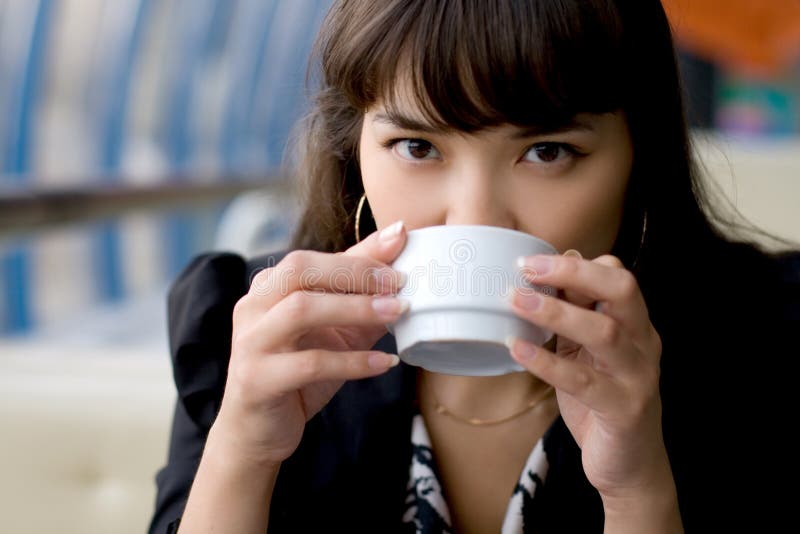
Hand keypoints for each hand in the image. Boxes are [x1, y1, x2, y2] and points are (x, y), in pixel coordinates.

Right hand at [211, 221, 408, 466]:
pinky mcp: (257, 380)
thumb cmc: (298, 374)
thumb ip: (359, 293)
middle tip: (398, 283)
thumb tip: (399, 249)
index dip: (357, 254)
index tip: (401, 247)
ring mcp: (250, 343)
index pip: (311, 258)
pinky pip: (309, 364)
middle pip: (299, 271)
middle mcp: (252, 308)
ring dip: (355, 309)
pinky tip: (385, 362)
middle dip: (353, 272)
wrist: (258, 432)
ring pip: (301, 311)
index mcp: (268, 289)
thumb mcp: (334, 328)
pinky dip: (353, 362)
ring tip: (397, 312)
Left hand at [506, 253, 672, 503]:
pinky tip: (516, 348)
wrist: (630, 466)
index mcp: (635, 325)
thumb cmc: (602, 401)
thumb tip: (548, 276)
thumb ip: (574, 318)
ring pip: (603, 331)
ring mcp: (638, 376)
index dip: (578, 265)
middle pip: (622, 289)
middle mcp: (644, 343)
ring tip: (514, 300)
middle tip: (527, 268)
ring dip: (554, 311)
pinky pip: (583, 381)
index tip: (533, 261)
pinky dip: (546, 362)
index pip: (618, 276)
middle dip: (573, 273)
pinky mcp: (624, 410)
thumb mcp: (587, 353)